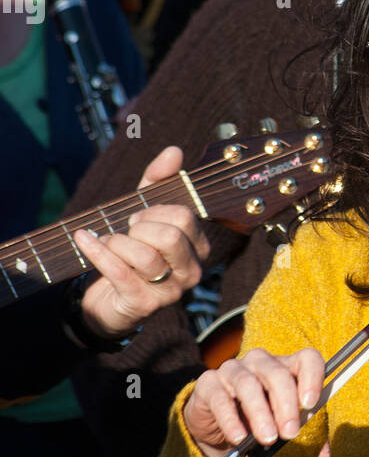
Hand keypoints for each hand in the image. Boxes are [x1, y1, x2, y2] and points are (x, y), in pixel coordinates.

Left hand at [74, 145, 209, 338]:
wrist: (108, 297)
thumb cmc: (132, 251)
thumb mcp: (143, 212)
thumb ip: (158, 181)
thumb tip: (174, 151)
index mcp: (198, 248)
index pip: (184, 216)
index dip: (154, 210)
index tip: (138, 216)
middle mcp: (191, 272)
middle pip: (171, 236)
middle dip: (139, 226)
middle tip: (126, 230)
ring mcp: (170, 292)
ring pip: (145, 256)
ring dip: (116, 242)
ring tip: (108, 242)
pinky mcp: (143, 305)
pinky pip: (119, 272)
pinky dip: (96, 251)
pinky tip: (84, 239)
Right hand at [183, 346, 325, 456]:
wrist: (218, 431)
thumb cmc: (258, 423)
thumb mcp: (280, 423)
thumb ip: (297, 423)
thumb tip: (316, 441)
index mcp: (285, 366)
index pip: (306, 358)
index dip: (312, 377)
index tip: (310, 404)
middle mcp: (259, 362)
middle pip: (277, 373)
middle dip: (286, 404)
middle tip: (290, 432)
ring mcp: (232, 370)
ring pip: (248, 384)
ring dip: (260, 413)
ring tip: (268, 438)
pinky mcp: (207, 384)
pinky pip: (220, 399)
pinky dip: (230, 420)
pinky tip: (238, 438)